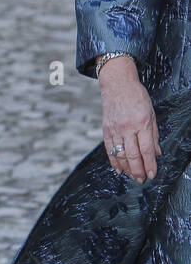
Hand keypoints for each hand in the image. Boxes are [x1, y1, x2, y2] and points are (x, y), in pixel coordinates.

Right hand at [98, 54, 159, 182]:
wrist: (117, 83)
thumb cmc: (137, 96)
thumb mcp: (151, 112)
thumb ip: (154, 134)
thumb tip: (157, 153)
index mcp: (142, 122)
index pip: (146, 149)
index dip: (149, 164)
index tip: (152, 174)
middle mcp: (127, 127)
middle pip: (132, 155)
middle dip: (137, 170)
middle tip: (141, 180)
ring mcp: (115, 129)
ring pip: (119, 154)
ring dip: (126, 168)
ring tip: (132, 177)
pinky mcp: (106, 129)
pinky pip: (109, 149)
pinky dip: (113, 161)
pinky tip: (118, 169)